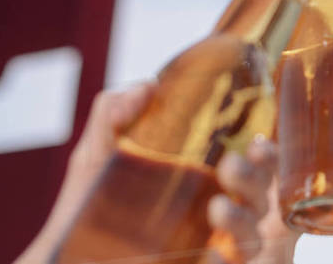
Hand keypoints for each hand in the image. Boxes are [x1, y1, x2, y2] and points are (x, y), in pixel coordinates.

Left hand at [15, 85, 275, 263]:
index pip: (256, 162)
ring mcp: (211, 243)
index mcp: (209, 175)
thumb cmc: (89, 201)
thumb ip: (114, 113)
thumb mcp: (98, 152)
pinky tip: (214, 254)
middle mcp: (219, 207)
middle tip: (230, 167)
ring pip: (250, 236)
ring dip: (241, 220)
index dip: (267, 152)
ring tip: (216, 209)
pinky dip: (226, 261)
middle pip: (260, 194)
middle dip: (256, 178)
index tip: (259, 140)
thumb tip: (147, 87)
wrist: (65, 254)